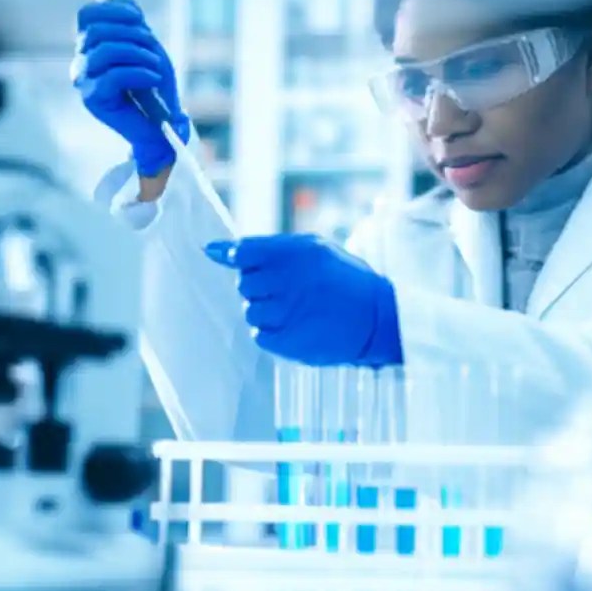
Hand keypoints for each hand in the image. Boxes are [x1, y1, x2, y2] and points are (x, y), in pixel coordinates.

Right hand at [73, 0, 190, 176]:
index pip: (88, 14)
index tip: (140, 21)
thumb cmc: (153, 86)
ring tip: (156, 66)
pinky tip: (154, 78)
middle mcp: (81, 61)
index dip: (114, 11)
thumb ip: (132, 21)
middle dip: (133, 35)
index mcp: (90, 45)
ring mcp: (84, 81)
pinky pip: (113, 76)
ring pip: (105, 51)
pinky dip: (140, 73)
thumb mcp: (147, 46)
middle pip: (97, 30)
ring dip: (138, 53)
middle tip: (153, 50)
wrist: (160, 125)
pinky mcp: (93, 99)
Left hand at [204, 234, 403, 366]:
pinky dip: (274, 334)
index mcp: (297, 252)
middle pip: (244, 284)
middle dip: (260, 288)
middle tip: (288, 291)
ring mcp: (288, 312)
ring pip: (250, 312)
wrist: (379, 320)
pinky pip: (260, 336)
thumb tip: (212, 249)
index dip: (243, 260)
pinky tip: (297, 328)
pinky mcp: (288, 341)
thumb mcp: (315, 249)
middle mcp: (290, 280)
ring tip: (296, 312)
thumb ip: (265, 248)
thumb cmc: (343, 280)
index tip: (249, 265)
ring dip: (267, 313)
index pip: (244, 252)